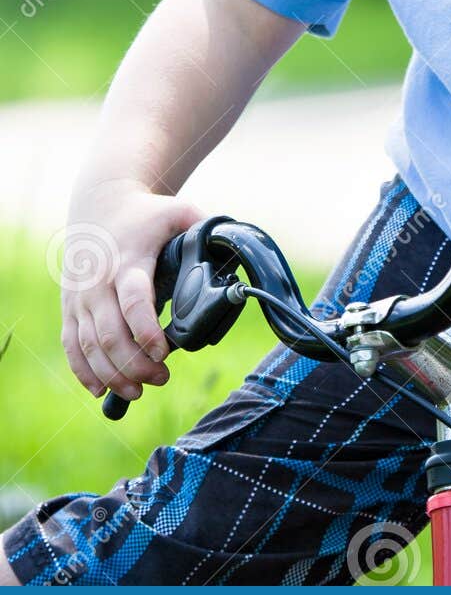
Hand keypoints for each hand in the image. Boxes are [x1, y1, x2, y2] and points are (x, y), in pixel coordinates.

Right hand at [60, 180, 204, 401]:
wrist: (99, 204)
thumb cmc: (146, 213)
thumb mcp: (179, 211)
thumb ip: (206, 228)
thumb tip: (235, 250)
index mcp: (128, 261)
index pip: (134, 302)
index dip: (147, 332)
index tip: (164, 354)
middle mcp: (99, 283)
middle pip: (110, 334)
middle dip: (134, 365)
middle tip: (161, 378)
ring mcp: (81, 297)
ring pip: (89, 346)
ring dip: (112, 374)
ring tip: (138, 391)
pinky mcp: (70, 306)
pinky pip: (72, 345)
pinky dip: (83, 371)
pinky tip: (101, 389)